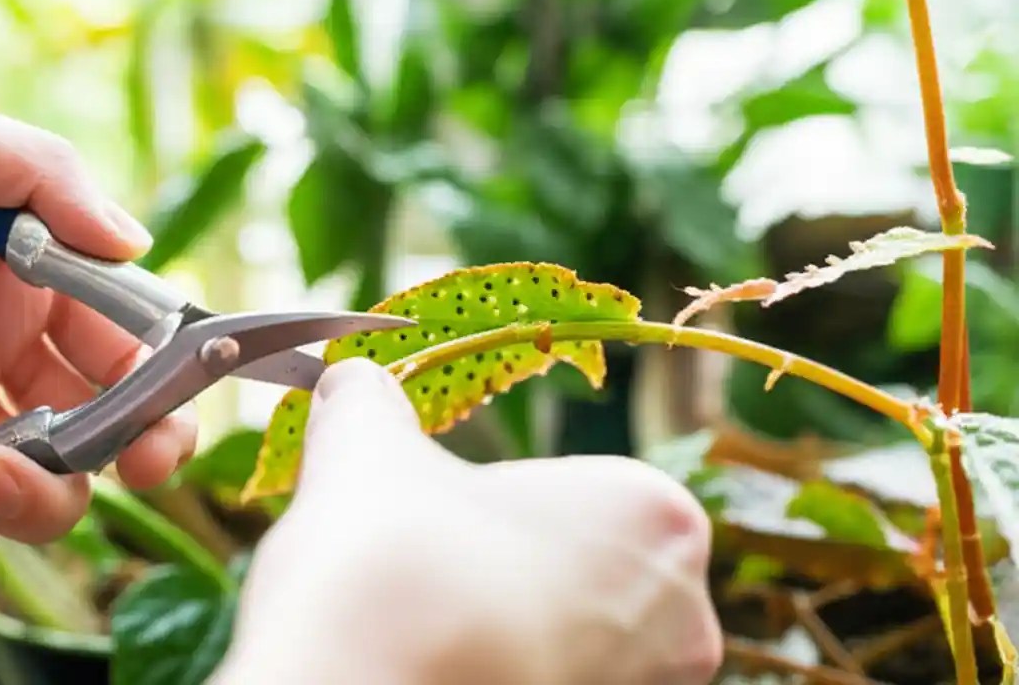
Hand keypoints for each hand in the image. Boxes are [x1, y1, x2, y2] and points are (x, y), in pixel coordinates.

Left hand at [0, 55, 195, 571]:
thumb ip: (56, 189)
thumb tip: (137, 246)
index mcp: (31, 278)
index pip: (126, 352)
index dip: (158, 399)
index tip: (160, 432)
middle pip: (92, 439)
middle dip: (104, 466)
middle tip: (77, 463)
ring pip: (23, 496)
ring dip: (22, 506)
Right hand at [212, 359, 721, 684]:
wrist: (360, 680)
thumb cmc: (394, 554)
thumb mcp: (370, 450)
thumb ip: (372, 404)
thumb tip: (353, 381)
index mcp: (656, 510)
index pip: (588, 499)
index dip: (510, 511)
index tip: (456, 530)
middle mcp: (683, 610)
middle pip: (595, 576)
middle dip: (528, 578)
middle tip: (450, 581)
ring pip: (585, 647)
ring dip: (528, 636)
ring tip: (451, 631)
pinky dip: (519, 678)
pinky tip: (463, 670)